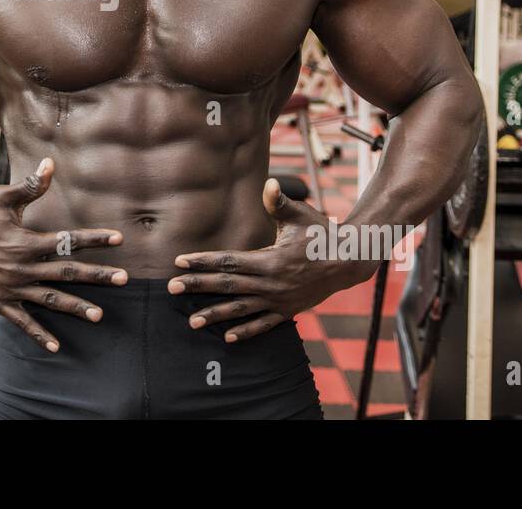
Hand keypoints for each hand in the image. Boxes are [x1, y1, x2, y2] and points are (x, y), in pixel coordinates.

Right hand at [0, 158, 126, 351]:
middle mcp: (23, 267)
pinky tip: (56, 347)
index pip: (68, 239)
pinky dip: (40, 335)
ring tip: (99, 315)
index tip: (119, 239)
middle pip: (67, 272)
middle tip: (124, 278)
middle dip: (97, 275)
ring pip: (51, 300)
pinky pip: (23, 322)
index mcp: (26, 241)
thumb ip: (30, 186)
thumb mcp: (1, 198)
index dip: (95, 239)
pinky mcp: (0, 302)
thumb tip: (51, 163)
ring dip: (76, 308)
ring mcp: (12, 288)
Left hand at [167, 178, 374, 342]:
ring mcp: (279, 300)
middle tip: (172, 288)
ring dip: (215, 315)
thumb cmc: (321, 234)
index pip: (229, 261)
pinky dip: (245, 331)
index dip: (203, 261)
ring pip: (241, 309)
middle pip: (228, 285)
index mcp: (271, 260)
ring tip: (191, 321)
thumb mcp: (302, 216)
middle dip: (198, 286)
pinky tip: (227, 337)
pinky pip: (263, 325)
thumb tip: (269, 184)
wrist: (349, 262)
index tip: (181, 261)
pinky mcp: (287, 311)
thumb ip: (280, 203)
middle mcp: (272, 283)